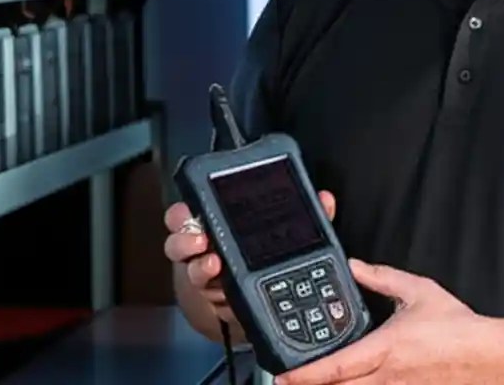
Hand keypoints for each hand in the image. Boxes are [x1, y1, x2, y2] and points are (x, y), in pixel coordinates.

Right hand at [163, 190, 336, 326]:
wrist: (258, 293)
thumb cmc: (264, 251)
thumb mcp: (285, 228)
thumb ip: (303, 212)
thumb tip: (324, 199)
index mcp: (212, 224)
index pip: (184, 214)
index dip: (181, 214)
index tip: (191, 213)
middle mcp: (202, 251)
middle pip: (179, 243)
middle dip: (186, 241)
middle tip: (201, 240)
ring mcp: (205, 279)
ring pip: (191, 273)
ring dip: (200, 269)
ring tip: (214, 265)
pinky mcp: (215, 304)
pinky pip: (211, 301)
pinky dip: (219, 298)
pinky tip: (228, 295)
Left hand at [275, 259, 494, 384]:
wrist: (487, 355)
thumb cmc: (457, 327)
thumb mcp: (418, 291)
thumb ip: (381, 277)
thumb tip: (354, 267)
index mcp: (385, 349)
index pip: (334, 368)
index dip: (304, 376)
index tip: (282, 376)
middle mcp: (387, 378)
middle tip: (287, 383)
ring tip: (316, 384)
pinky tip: (352, 384)